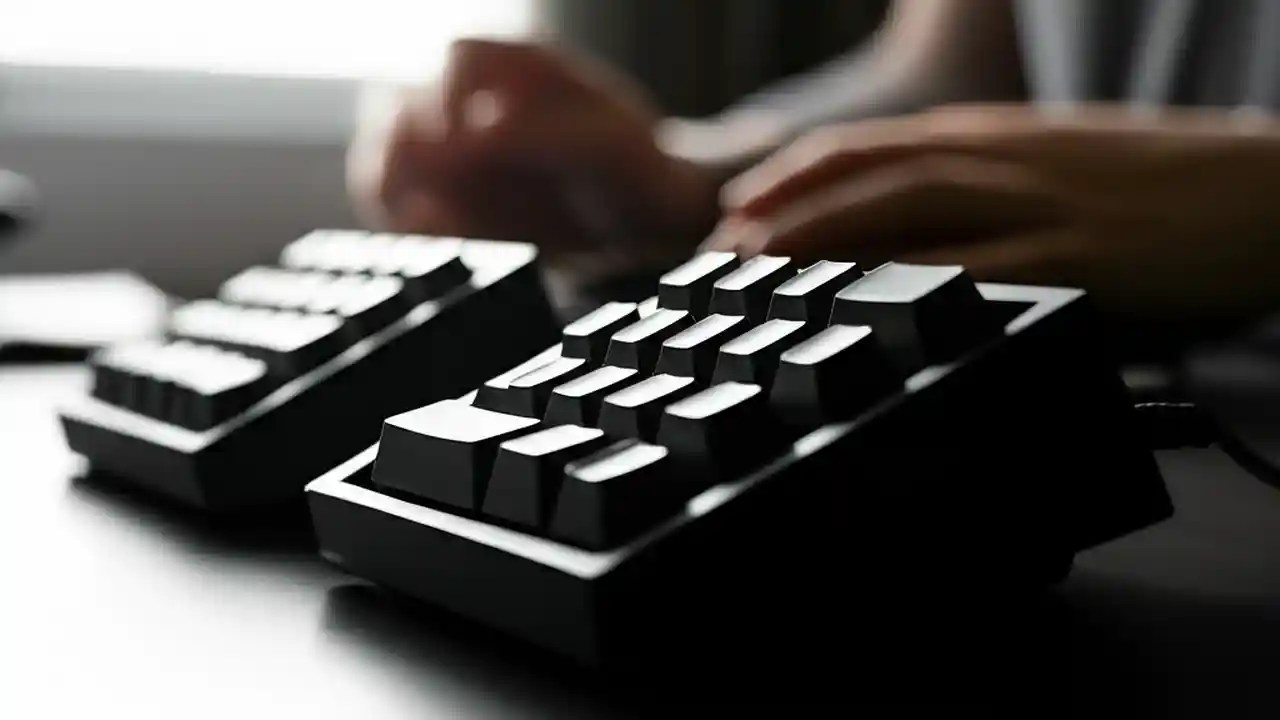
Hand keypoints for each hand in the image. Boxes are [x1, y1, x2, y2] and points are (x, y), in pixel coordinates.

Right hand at [347, 39, 718, 277]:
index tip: (457, 141)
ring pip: (386, 154)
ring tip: (422, 223)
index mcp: (520, 65)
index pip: (460, 58)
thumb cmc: (637, 170)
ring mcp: (455, 151)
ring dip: (388, 187)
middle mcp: (475, 101)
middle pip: (401, 101)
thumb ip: (540, 137)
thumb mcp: (608, 149)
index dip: (447, 97)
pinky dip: (403, 223)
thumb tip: (474, 135)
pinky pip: (402, 206)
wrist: (645, 222)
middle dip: (400, 146)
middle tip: (420, 191)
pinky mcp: (449, 199)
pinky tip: (431, 236)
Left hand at [709, 105, 1279, 319]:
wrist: (1269, 193)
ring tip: (762, 275)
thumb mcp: (1054, 169)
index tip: (735, 211)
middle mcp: (1004, 163)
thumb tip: (906, 237)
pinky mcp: (1082, 263)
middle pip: (872, 175)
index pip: (872, 148)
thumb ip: (982, 193)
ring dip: (827, 239)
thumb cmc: (1160, 188)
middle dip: (785, 213)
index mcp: (995, 141)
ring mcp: (1041, 210)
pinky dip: (918, 286)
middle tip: (721, 255)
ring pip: (912, 209)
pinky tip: (870, 312)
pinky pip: (985, 270)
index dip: (792, 176)